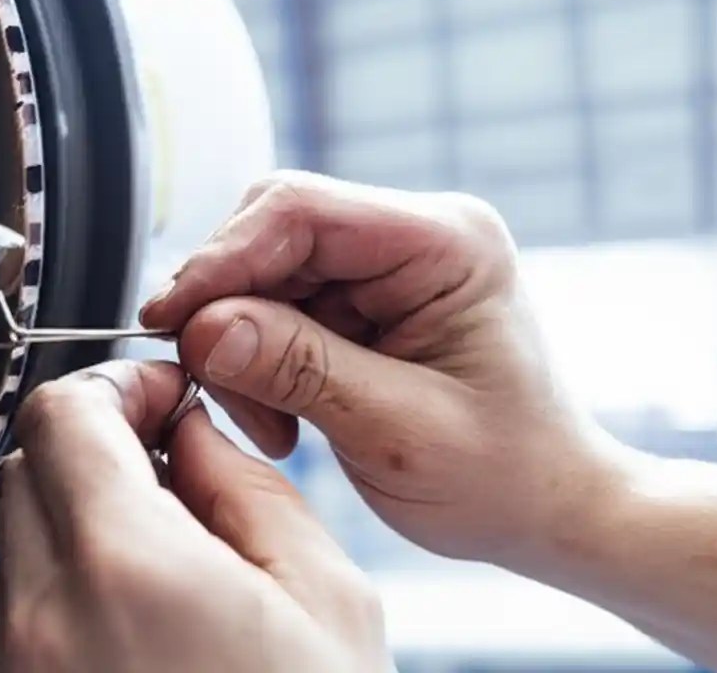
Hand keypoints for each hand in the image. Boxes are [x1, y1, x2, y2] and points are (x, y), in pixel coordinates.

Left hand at [0, 361, 390, 672]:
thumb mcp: (323, 599)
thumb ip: (245, 488)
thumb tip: (193, 432)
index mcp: (126, 570)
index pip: (64, 415)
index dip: (118, 386)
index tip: (162, 397)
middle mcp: (45, 618)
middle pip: (29, 463)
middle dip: (96, 440)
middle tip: (168, 458)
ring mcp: (18, 667)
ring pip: (20, 533)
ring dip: (82, 509)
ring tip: (169, 546)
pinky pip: (21, 603)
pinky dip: (70, 575)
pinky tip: (144, 605)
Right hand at [140, 171, 633, 567]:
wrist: (546, 506)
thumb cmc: (507, 475)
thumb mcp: (401, 432)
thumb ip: (301, 371)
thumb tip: (203, 330)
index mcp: (446, 243)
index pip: (301, 210)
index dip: (222, 258)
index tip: (170, 319)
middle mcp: (413, 236)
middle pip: (271, 231)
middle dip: (227, 307)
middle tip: (213, 383)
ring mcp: (386, 266)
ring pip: (262, 273)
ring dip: (239, 347)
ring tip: (270, 425)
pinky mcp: (361, 300)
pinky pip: (275, 308)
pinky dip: (257, 363)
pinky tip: (279, 417)